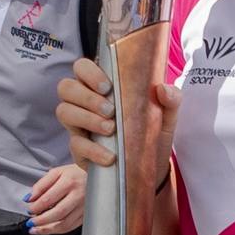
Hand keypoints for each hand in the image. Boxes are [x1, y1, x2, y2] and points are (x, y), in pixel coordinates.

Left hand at [26, 163, 85, 234]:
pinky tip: (48, 229)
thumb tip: (29, 199)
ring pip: (65, 224)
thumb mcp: (56, 173)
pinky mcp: (87, 215)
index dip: (36, 207)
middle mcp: (79, 195)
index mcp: (69, 182)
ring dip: (48, 229)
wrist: (96, 175)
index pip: (48, 199)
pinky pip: (71, 227)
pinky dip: (58, 230)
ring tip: (35, 229)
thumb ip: (41, 185)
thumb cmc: (75, 173)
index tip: (29, 209)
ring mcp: (85, 207)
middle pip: (58, 213)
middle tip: (30, 222)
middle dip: (41, 221)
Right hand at [57, 56, 176, 174]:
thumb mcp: (166, 115)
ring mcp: (79, 124)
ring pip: (64, 111)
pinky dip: (92, 149)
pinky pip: (75, 144)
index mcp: (102, 86)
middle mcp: (85, 102)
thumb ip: (171, 99)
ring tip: (110, 129)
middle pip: (66, 87)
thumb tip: (162, 89)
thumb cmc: (152, 132)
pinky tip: (110, 155)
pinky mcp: (80, 148)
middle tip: (110, 109)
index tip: (108, 87)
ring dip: (86, 118)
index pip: (81, 68)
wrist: (151, 166)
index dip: (88, 72)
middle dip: (86, 96)